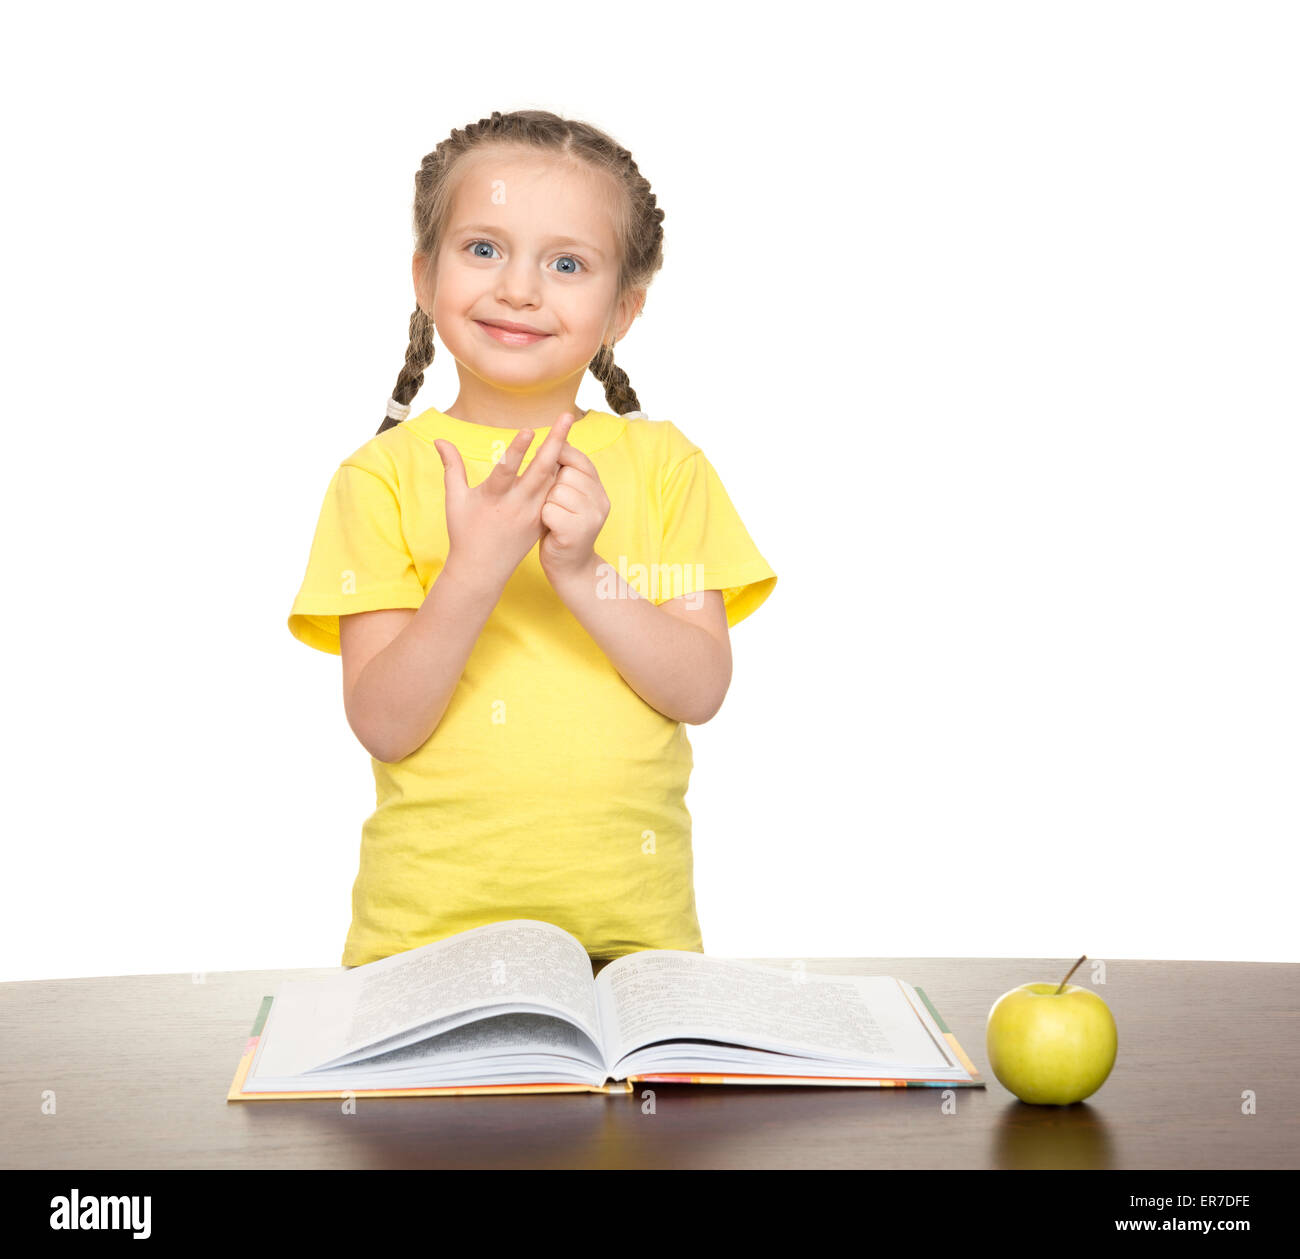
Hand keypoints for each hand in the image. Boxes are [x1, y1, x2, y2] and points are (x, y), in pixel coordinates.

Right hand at [434, 412, 576, 589]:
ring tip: (567, 427)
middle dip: (554, 441)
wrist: (482, 570)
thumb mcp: (454, 500)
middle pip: (540, 469)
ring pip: (552, 480)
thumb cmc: (464, 532)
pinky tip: (569, 455)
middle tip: (567, 416)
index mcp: (493, 498)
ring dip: (562, 455)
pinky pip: (556, 495)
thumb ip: (451, 467)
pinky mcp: (542, 522)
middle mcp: (517, 505)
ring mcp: (533, 514)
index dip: (517, 449)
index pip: (506, 470)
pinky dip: (562, 477)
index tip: (528, 429)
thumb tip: (439, 439)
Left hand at [538, 431, 610, 579]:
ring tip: (553, 517)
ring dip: (546, 503)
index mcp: (599, 489)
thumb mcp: (569, 496)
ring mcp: (591, 517)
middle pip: (564, 474)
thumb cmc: (562, 526)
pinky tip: (550, 529)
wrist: (570, 567)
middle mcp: (601, 501)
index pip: (579, 459)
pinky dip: (544, 518)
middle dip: (551, 486)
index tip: (548, 463)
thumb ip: (566, 472)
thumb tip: (557, 440)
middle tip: (555, 505)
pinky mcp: (577, 532)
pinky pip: (549, 510)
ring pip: (555, 491)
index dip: (560, 455)